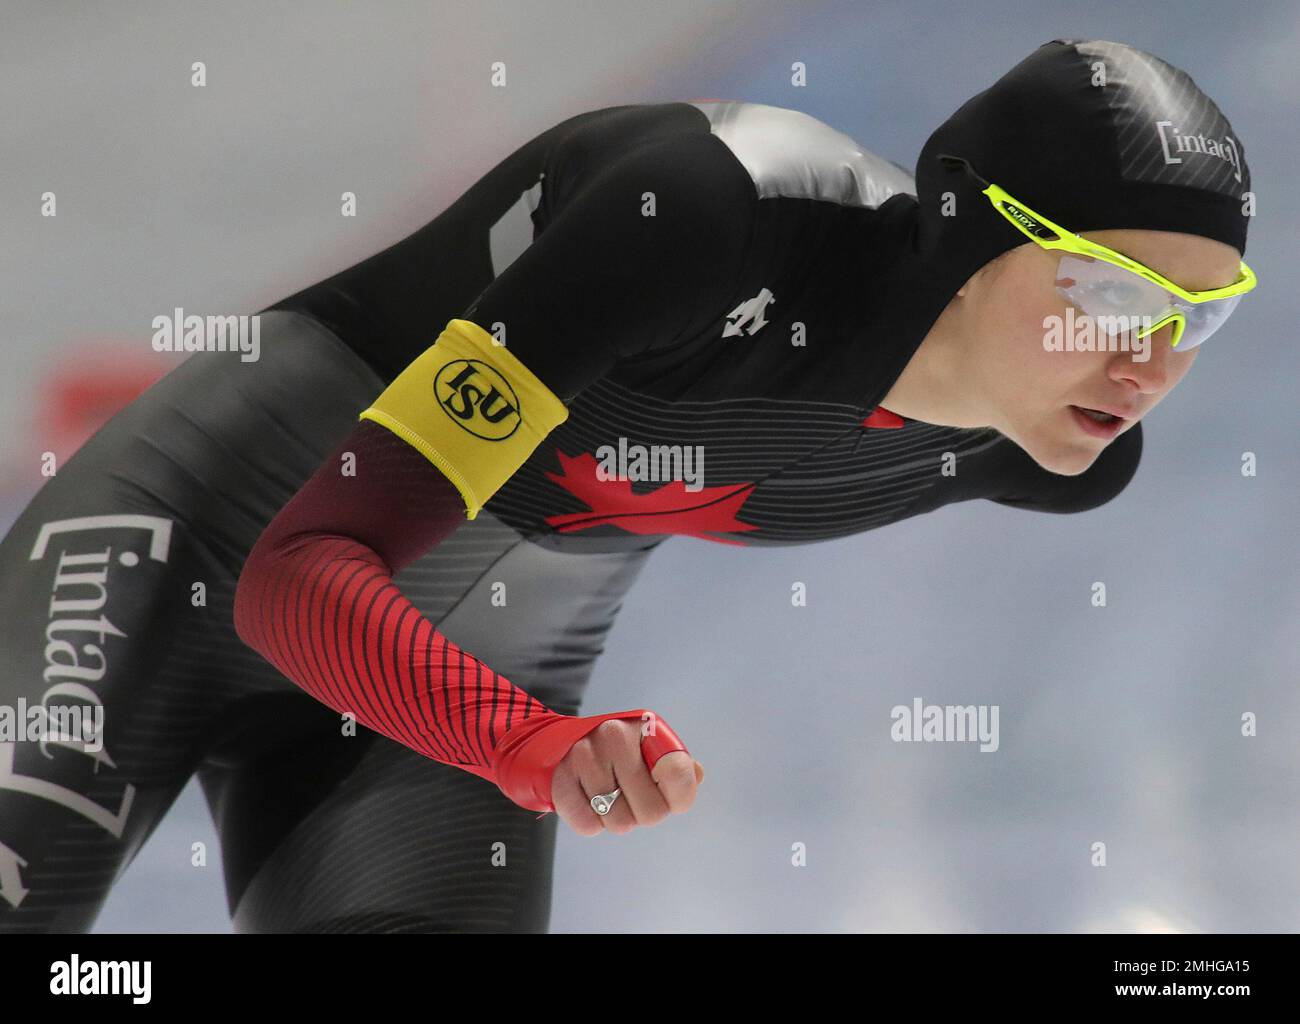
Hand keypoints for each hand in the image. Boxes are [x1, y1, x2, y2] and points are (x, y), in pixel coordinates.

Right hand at [550, 718, 703, 835]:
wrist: (560, 745)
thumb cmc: (618, 754)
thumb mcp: (650, 750)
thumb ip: (677, 766)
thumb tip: (696, 775)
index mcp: (646, 727)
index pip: (678, 772)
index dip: (679, 796)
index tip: (669, 797)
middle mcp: (615, 735)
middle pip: (652, 812)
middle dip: (644, 812)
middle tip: (630, 796)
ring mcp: (585, 756)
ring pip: (620, 823)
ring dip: (617, 818)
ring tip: (607, 795)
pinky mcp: (560, 778)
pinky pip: (589, 825)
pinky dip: (592, 822)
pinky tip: (588, 800)